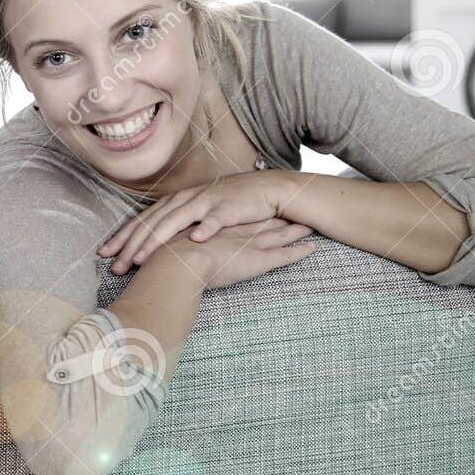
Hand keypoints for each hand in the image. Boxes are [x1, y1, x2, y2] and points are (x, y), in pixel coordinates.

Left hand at [101, 171, 292, 273]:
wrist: (262, 190)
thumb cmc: (223, 206)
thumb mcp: (193, 214)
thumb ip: (173, 227)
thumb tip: (148, 247)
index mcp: (173, 202)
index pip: (142, 221)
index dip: (122, 237)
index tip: (103, 255)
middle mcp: (184, 200)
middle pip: (152, 224)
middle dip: (132, 245)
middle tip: (116, 266)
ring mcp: (205, 202)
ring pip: (176, 221)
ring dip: (157, 240)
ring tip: (142, 258)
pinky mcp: (228, 208)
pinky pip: (215, 219)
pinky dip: (205, 228)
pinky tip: (195, 240)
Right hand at [166, 217, 316, 289]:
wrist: (177, 264)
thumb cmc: (167, 262)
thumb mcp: (168, 251)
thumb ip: (171, 250)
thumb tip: (162, 258)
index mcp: (213, 230)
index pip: (234, 219)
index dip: (247, 215)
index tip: (258, 209)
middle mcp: (232, 233)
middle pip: (258, 221)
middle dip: (274, 215)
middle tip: (291, 210)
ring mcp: (247, 244)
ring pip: (275, 234)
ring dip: (292, 229)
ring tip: (309, 225)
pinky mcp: (257, 259)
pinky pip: (283, 255)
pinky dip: (297, 252)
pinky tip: (312, 249)